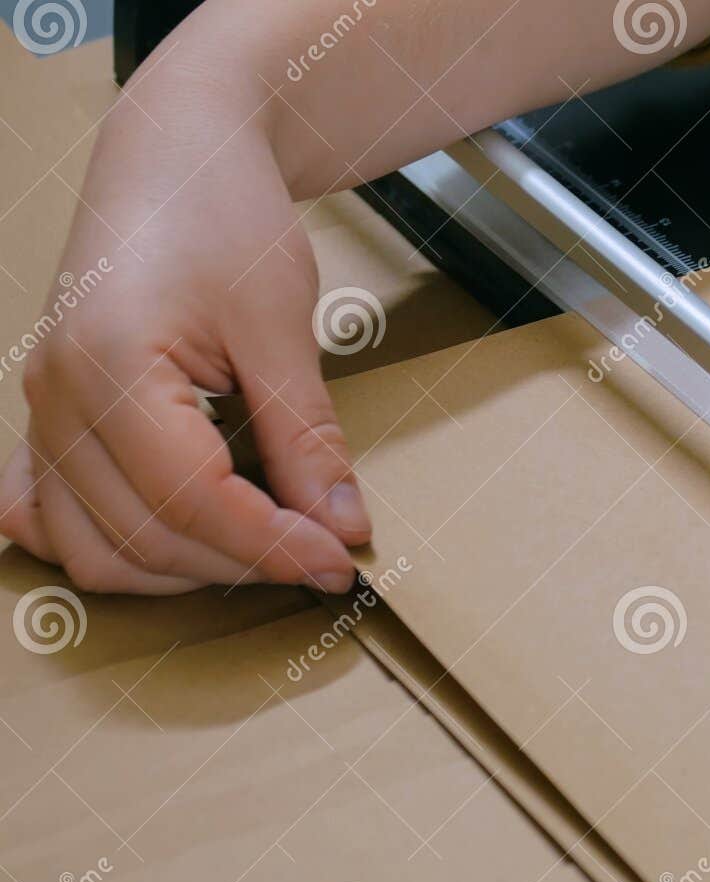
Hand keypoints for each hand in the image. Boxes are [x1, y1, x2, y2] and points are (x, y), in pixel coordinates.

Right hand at [0, 74, 367, 594]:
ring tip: (265, 549)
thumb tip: (341, 524)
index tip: (340, 561)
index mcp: (107, 366)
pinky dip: (113, 548)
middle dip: (243, 563)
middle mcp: (54, 396)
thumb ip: (307, 437)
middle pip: (145, 538)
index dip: (274, 547)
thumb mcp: (282, 325)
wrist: (176, 155)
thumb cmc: (222, 213)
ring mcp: (40, 410)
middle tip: (325, 553)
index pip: (192, 503)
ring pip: (93, 550)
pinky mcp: (48, 416)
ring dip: (184, 569)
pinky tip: (179, 540)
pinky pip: (49, 518)